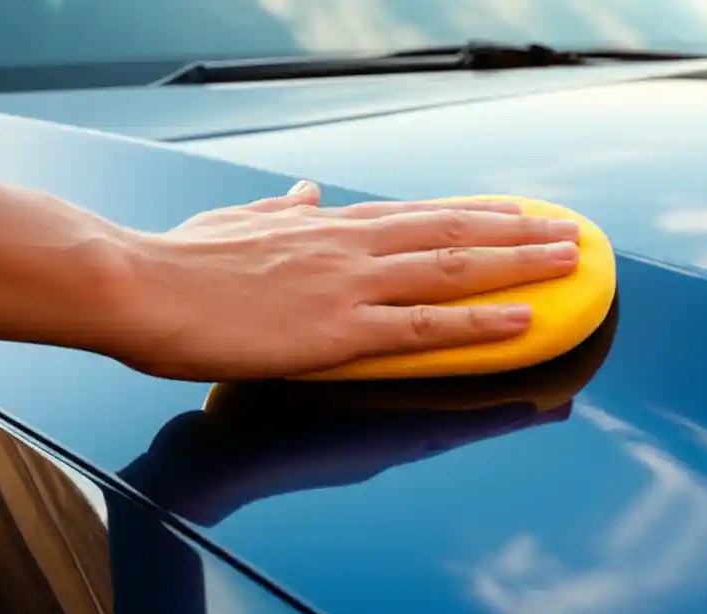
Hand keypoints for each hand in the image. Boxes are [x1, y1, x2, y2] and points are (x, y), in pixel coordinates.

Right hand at [104, 181, 579, 379]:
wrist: (137, 285)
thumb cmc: (177, 261)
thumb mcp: (234, 222)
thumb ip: (278, 210)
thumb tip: (304, 191)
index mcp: (326, 226)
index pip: (418, 215)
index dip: (474, 214)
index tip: (515, 212)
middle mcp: (351, 246)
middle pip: (452, 234)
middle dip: (517, 233)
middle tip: (568, 232)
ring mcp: (350, 285)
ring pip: (454, 269)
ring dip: (519, 264)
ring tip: (568, 260)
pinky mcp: (339, 330)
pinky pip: (426, 326)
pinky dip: (480, 321)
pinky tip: (522, 318)